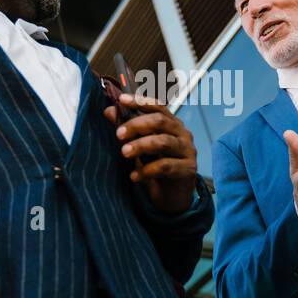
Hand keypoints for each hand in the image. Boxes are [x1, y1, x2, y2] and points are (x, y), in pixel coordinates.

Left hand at [104, 93, 197, 214]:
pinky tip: (134, 176)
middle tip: (118, 134)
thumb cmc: (157, 168)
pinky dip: (147, 170)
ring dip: (141, 146)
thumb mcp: (139, 148)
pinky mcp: (188, 169)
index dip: (140, 101)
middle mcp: (183, 134)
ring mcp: (188, 151)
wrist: (172, 197)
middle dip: (137, 125)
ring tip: (124, 153)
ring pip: (163, 142)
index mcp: (172, 124)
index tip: (122, 100)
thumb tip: (109, 111)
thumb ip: (128, 129)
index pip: (158, 107)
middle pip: (161, 121)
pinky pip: (166, 166)